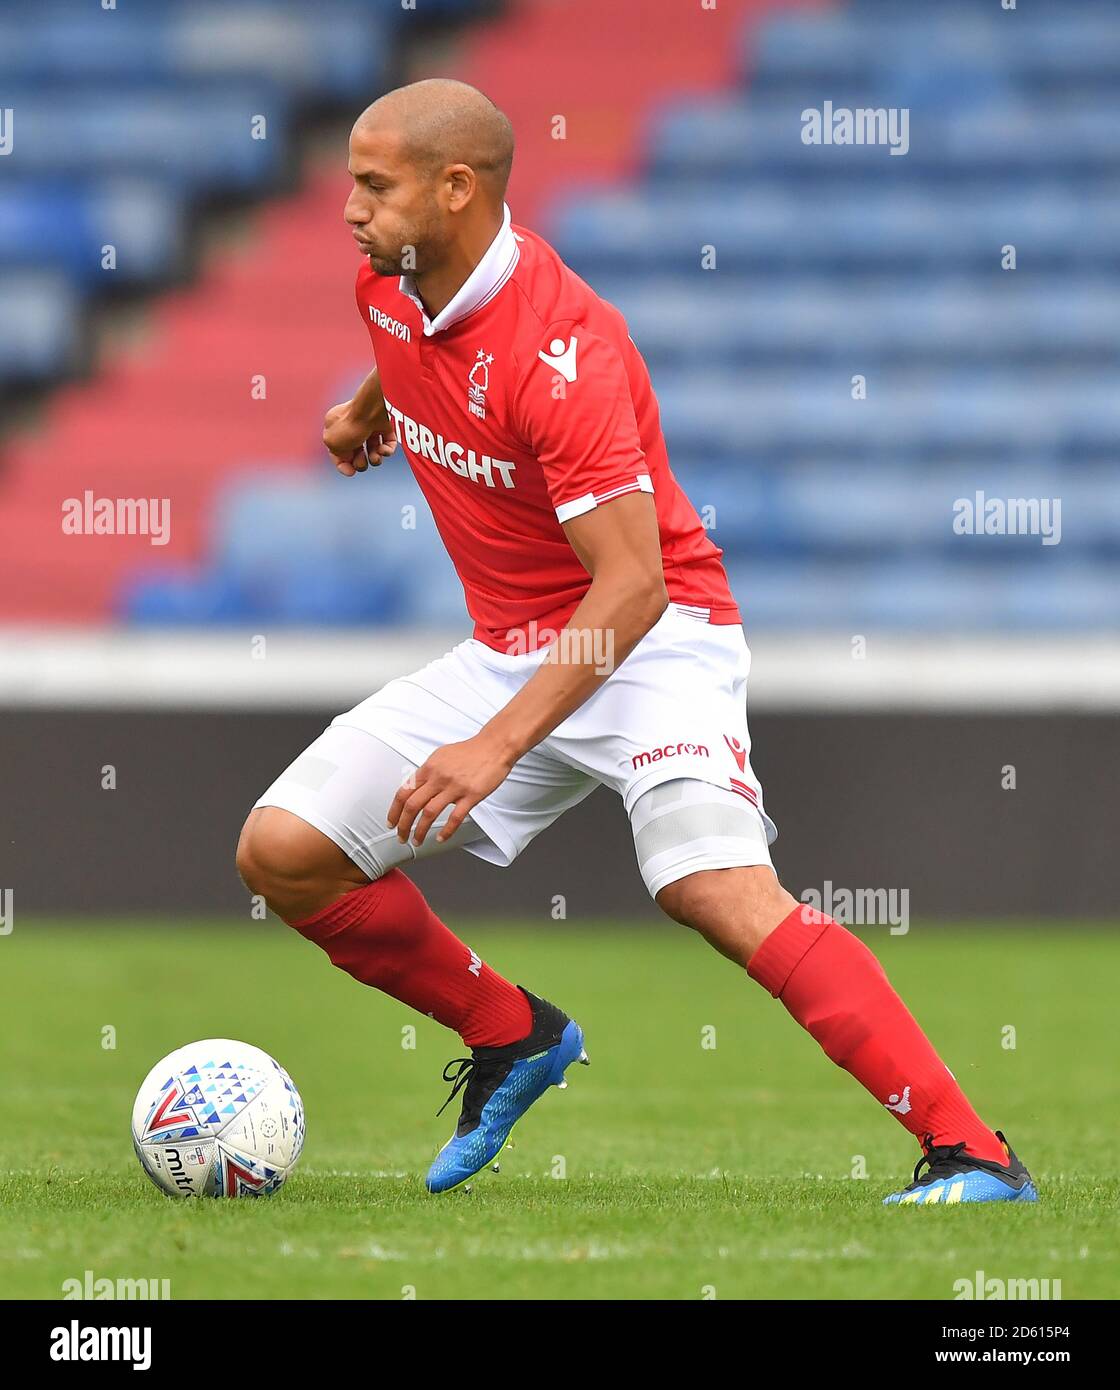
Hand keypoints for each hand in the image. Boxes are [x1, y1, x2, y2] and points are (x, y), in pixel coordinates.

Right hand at [323, 399, 396, 476]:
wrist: (373, 409)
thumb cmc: (350, 425)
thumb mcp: (332, 443)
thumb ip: (335, 453)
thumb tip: (347, 458)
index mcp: (336, 426)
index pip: (338, 449)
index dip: (343, 464)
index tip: (350, 472)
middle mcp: (353, 425)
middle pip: (357, 451)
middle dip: (360, 462)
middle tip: (362, 463)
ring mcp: (371, 425)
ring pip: (373, 450)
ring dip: (375, 459)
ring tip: (375, 458)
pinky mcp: (387, 425)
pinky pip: (388, 443)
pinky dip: (387, 451)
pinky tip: (383, 450)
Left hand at [387, 734, 516, 847]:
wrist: (494, 746)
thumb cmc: (470, 751)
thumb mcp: (441, 756)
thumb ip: (428, 772)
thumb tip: (417, 786)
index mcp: (429, 768)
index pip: (404, 792)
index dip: (394, 810)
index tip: (392, 822)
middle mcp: (438, 778)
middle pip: (412, 806)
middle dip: (403, 825)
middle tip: (401, 836)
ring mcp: (454, 787)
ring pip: (429, 814)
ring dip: (420, 831)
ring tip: (418, 840)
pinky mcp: (471, 795)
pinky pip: (455, 818)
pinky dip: (446, 831)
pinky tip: (441, 837)